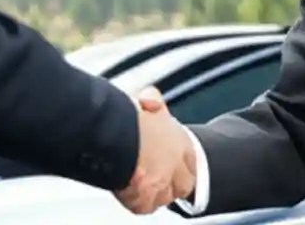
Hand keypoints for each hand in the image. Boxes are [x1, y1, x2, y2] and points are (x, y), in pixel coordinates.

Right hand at [115, 87, 195, 213]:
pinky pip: (145, 206)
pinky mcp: (144, 199)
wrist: (113, 132)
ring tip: (141, 184)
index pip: (191, 159)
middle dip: (175, 182)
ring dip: (157, 192)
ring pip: (166, 196)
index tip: (174, 163)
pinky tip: (129, 191)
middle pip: (185, 183)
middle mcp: (175, 164)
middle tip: (159, 178)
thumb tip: (150, 98)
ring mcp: (162, 183)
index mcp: (180, 141)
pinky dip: (138, 201)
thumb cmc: (126, 115)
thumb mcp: (145, 102)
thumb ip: (152, 102)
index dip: (182, 162)